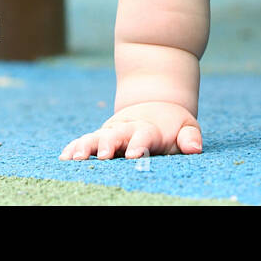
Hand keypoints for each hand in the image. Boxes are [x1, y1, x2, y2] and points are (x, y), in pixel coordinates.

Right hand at [59, 101, 201, 160]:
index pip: (144, 136)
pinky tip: (64, 157)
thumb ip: (190, 137)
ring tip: (74, 158)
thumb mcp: (187, 126)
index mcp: (149, 129)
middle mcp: (127, 129)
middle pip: (116, 135)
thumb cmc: (173, 124)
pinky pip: (85, 140)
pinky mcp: (101, 136)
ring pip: (96, 137)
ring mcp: (112, 132)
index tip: (134, 155)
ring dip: (86, 147)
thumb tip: (195, 147)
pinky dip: (75, 147)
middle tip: (102, 156)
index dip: (139, 144)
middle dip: (108, 145)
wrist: (156, 102)